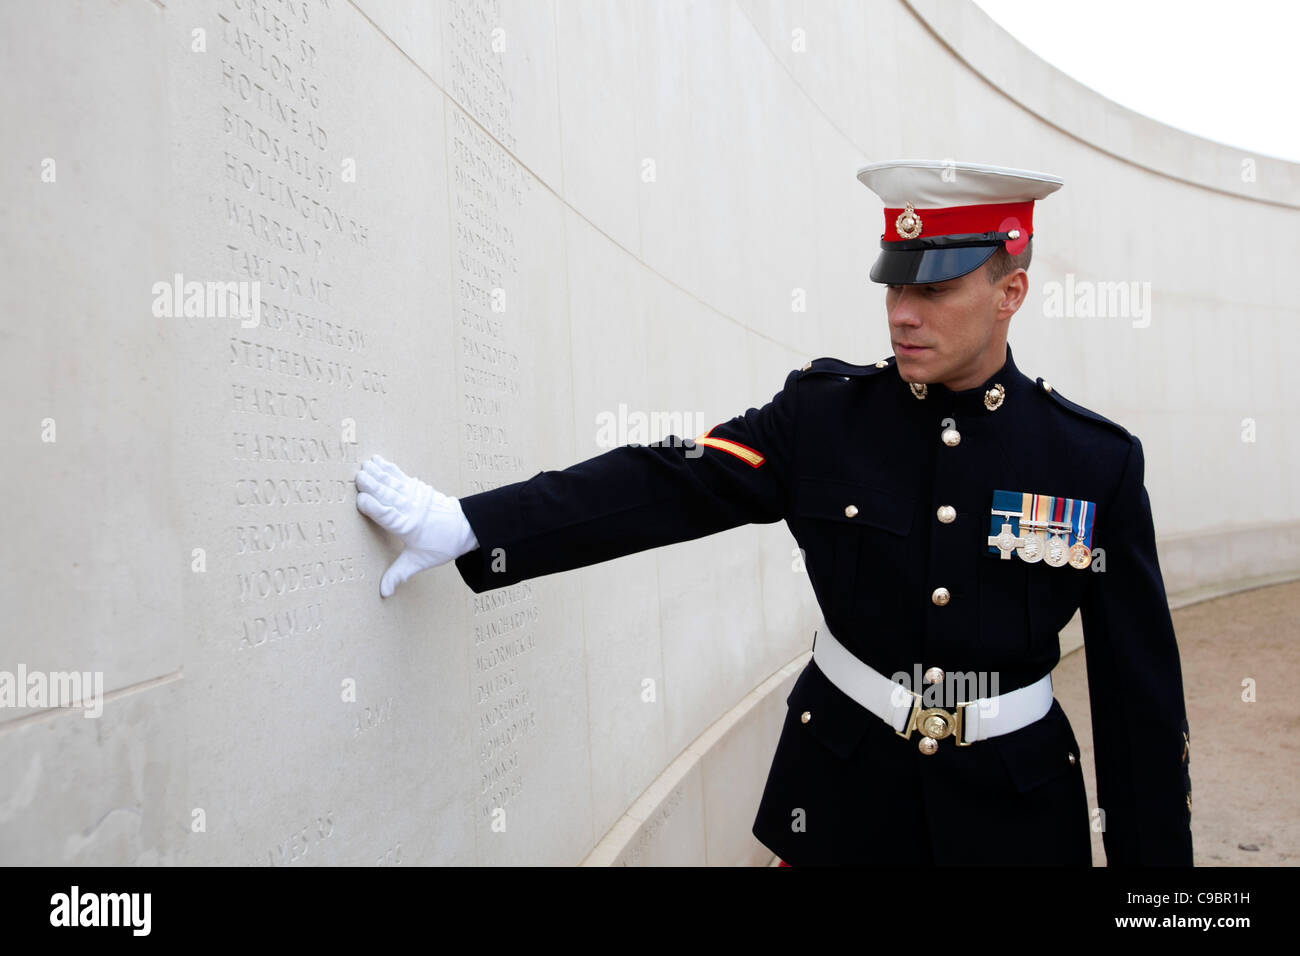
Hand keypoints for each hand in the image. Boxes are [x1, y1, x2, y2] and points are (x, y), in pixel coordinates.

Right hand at [355, 454, 476, 597]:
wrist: (465, 527)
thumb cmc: (441, 545)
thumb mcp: (420, 561)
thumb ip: (399, 574)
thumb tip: (383, 593)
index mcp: (409, 527)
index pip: (390, 517)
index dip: (375, 509)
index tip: (361, 501)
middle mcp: (411, 509)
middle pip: (389, 496)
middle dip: (373, 486)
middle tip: (357, 477)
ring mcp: (414, 495)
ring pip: (393, 483)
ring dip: (378, 474)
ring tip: (363, 466)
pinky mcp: (417, 487)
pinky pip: (400, 475)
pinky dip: (388, 468)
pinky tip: (377, 460)